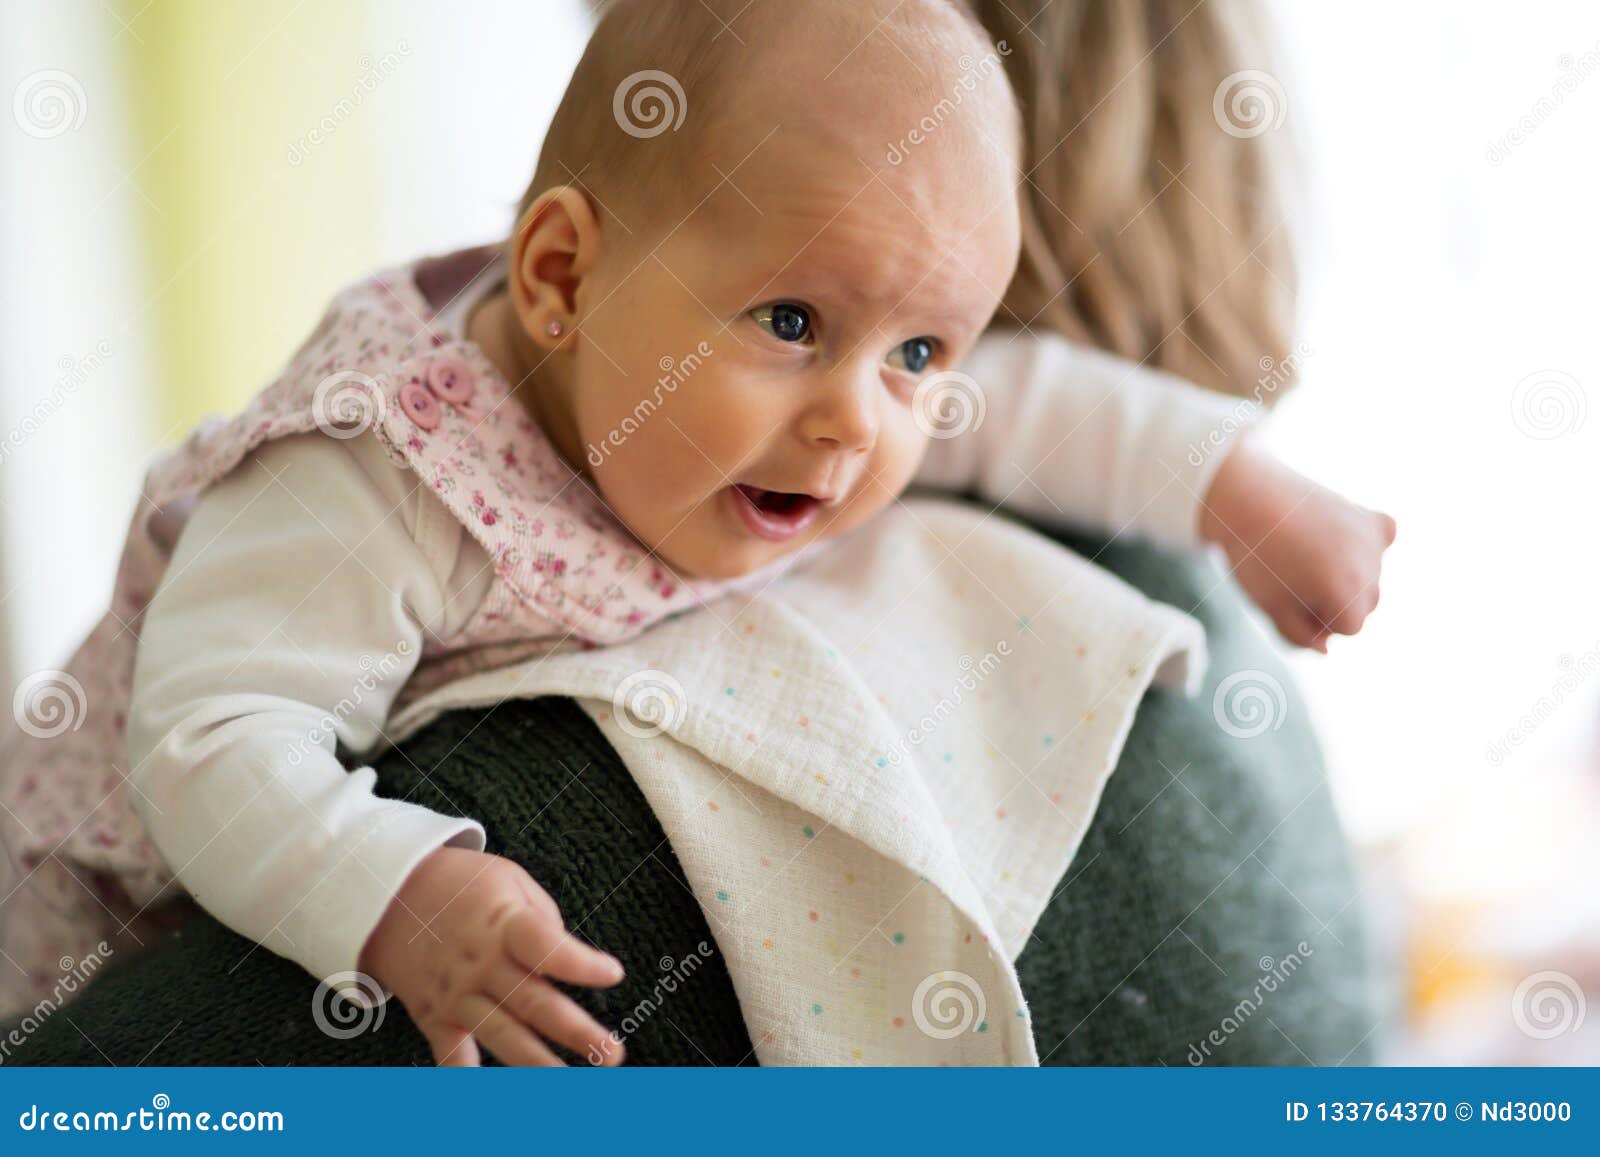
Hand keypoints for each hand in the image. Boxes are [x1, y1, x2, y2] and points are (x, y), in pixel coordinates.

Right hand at [357, 845, 625, 1066]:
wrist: (387, 894)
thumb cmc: (462, 886)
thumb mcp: (510, 881)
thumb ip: (544, 921)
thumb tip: (570, 962)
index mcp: (504, 924)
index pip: (545, 946)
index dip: (580, 963)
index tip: (613, 974)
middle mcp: (480, 963)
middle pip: (533, 1001)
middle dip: (575, 1031)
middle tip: (611, 1054)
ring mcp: (456, 993)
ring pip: (500, 1034)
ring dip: (536, 1063)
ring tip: (570, 1085)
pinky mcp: (434, 1014)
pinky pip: (451, 1052)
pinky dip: (465, 1076)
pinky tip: (486, 1097)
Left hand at [1200, 439, 1395, 652]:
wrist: (1248, 497)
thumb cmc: (1257, 558)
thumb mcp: (1271, 608)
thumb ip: (1300, 636)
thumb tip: (1326, 648)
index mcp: (1348, 595)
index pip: (1346, 628)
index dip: (1315, 616)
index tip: (1290, 594)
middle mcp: (1372, 569)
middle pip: (1365, 606)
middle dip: (1334, 599)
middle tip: (1295, 574)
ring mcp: (1375, 541)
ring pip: (1372, 579)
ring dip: (1348, 575)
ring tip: (1308, 554)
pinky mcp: (1373, 518)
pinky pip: (1380, 542)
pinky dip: (1364, 546)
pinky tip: (1335, 537)